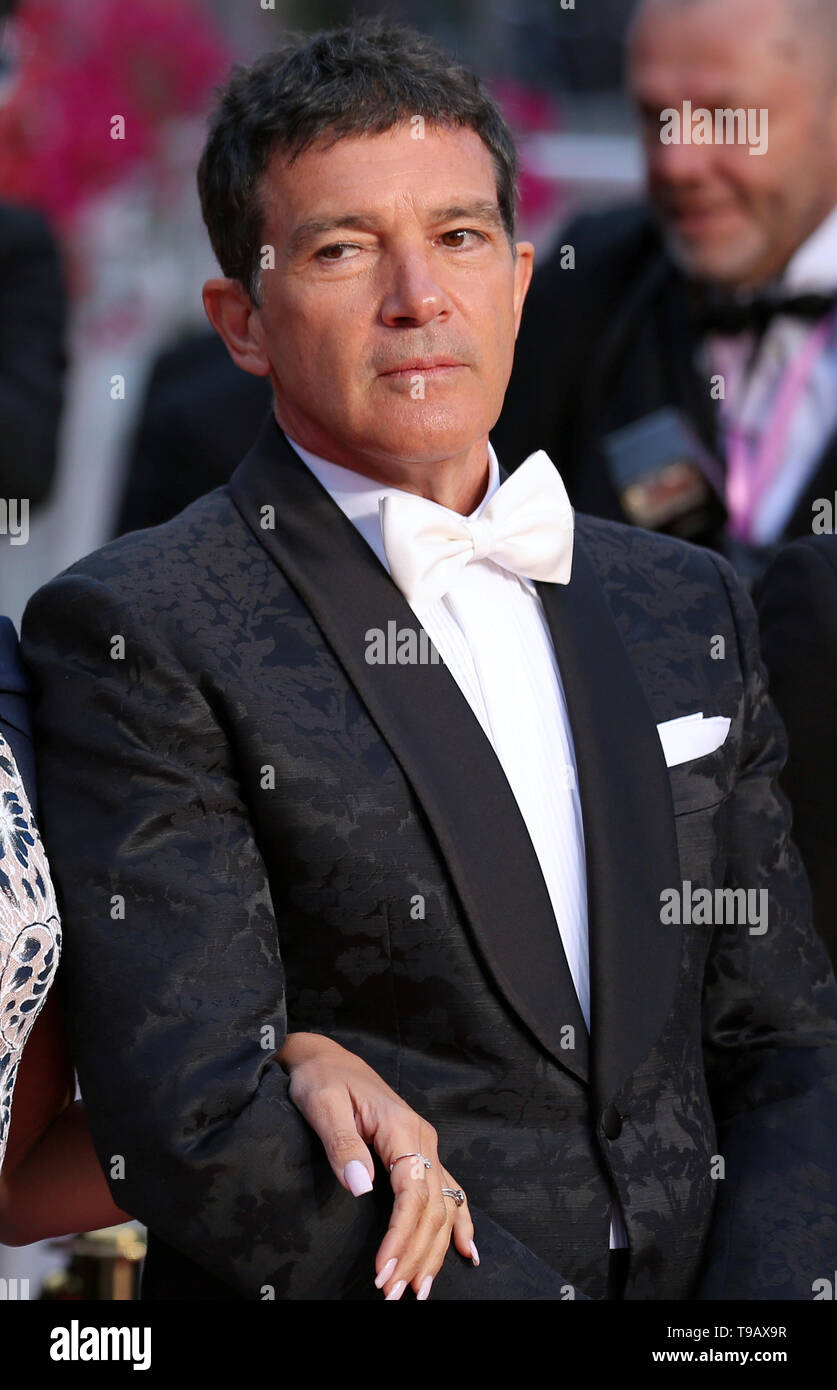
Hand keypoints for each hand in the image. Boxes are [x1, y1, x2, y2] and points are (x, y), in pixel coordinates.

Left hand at [276, 1031, 477, 1298]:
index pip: (412, 1193)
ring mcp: (424, 1147)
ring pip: (443, 1206)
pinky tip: (467, 1251)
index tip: (384, 1269)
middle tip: (395, 1294)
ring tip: (419, 1290)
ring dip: (435, 1250)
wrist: (327, 1060)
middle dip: (417, 1254)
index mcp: (401, 1128)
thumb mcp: (322, 1104)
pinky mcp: (418, 1153)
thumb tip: (361, 1187)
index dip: (402, 1236)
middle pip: (433, 1207)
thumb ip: (342, 1144)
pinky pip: (448, 1192)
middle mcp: (422, 1140)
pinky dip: (460, 1223)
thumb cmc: (322, 1080)